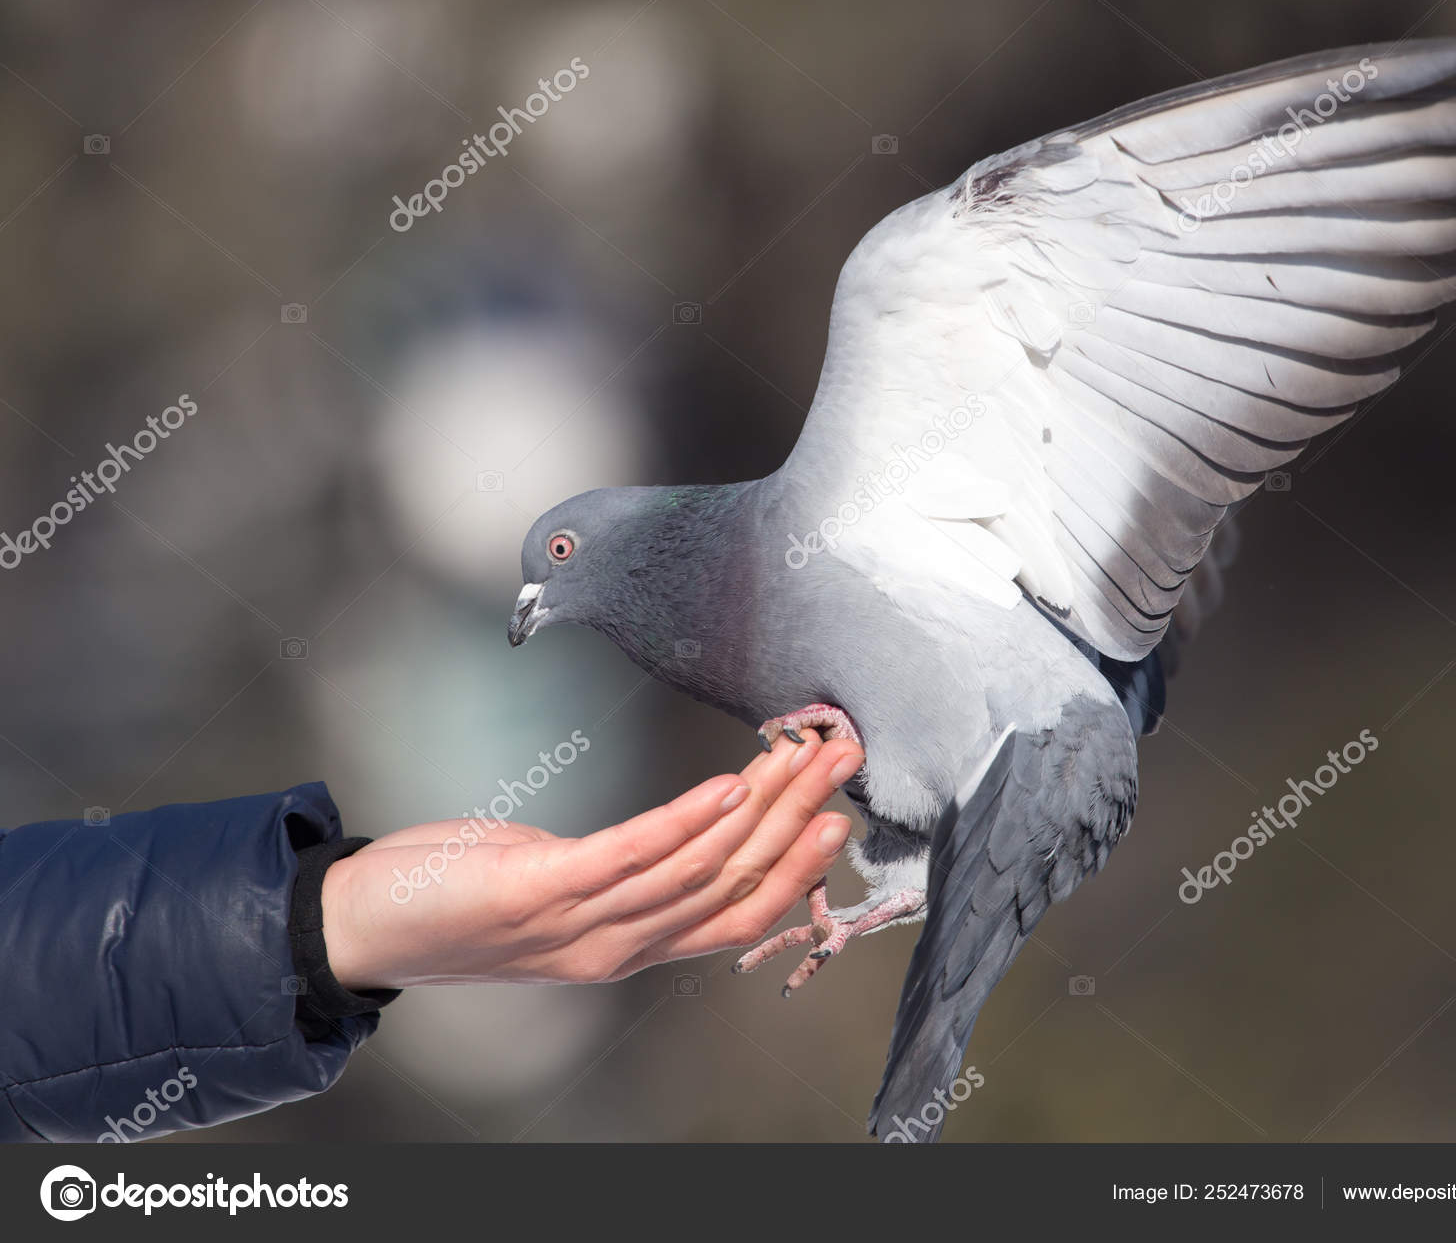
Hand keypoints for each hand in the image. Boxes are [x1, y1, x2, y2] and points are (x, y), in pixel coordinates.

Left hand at [320, 733, 863, 987]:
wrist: (366, 926)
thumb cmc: (467, 899)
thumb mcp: (565, 894)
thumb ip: (628, 876)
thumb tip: (685, 835)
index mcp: (631, 946)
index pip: (739, 915)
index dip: (799, 869)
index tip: (841, 813)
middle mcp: (619, 946)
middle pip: (733, 884)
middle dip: (797, 818)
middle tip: (841, 759)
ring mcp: (581, 924)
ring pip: (696, 867)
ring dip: (761, 807)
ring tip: (802, 755)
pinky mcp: (542, 890)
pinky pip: (631, 854)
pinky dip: (686, 820)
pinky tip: (726, 783)